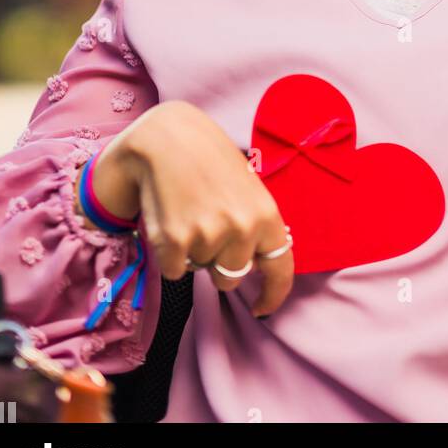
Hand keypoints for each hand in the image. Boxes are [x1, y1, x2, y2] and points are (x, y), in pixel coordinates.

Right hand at [83, 101, 293, 317]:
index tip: (262, 309)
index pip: (280, 269)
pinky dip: (169, 254)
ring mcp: (207, 236)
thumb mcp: (248, 188)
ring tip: (189, 213)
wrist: (166, 137)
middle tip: (207, 226)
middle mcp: (241, 229)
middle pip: (231, 277)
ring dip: (193, 252)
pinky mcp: (173, 242)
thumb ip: (256, 225)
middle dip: (219, 263)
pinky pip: (174, 270)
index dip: (272, 295)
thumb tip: (261, 263)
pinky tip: (170, 219)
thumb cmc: (210, 160)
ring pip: (200, 270)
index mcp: (266, 215)